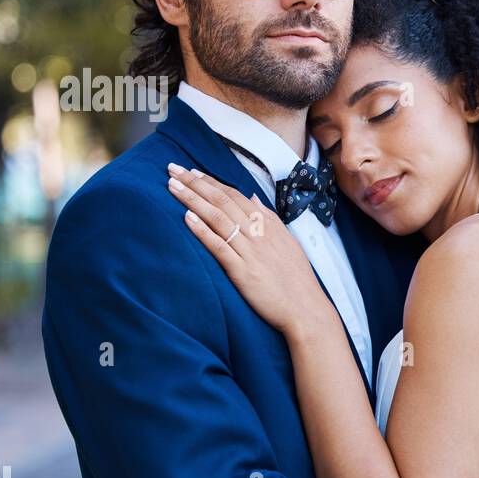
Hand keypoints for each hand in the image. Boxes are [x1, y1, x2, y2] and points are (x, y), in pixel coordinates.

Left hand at [166, 163, 331, 334]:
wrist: (306, 309)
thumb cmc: (297, 279)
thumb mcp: (288, 242)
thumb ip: (269, 219)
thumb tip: (253, 198)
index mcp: (268, 225)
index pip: (235, 195)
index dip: (211, 181)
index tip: (191, 171)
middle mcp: (258, 233)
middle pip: (222, 200)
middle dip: (195, 182)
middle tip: (172, 169)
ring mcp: (250, 251)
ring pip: (218, 218)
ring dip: (193, 199)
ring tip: (172, 186)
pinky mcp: (243, 271)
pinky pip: (220, 246)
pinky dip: (202, 231)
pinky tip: (186, 218)